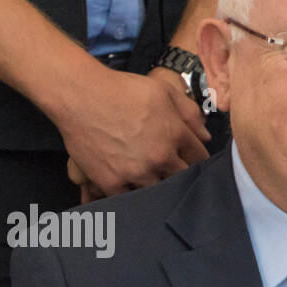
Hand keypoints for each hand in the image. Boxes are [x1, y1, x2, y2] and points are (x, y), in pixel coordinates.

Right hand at [51, 66, 210, 195]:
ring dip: (156, 185)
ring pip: (157, 191)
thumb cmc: (121, 89)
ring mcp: (135, 173)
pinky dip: (131, 192)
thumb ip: (189, 112)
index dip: (196, 158)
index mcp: (175, 134)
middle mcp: (159, 157)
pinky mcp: (112, 183)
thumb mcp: (163, 90)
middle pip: (181, 178)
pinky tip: (129, 183)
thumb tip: (206, 136)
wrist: (80, 96)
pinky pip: (129, 197)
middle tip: (169, 168)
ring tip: (148, 176)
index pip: (200, 158)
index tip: (188, 157)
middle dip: (179, 173)